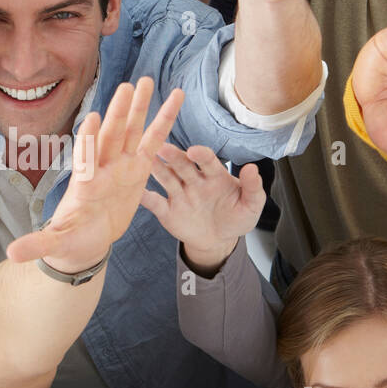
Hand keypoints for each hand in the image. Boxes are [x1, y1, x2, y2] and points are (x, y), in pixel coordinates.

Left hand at [7, 77, 184, 273]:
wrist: (86, 240)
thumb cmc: (69, 239)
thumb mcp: (54, 243)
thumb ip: (38, 244)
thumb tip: (13, 253)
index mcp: (84, 184)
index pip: (85, 158)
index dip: (87, 139)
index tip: (90, 118)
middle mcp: (102, 169)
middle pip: (111, 137)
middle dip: (119, 113)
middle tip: (127, 87)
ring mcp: (120, 166)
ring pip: (131, 132)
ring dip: (140, 108)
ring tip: (148, 80)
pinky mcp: (137, 171)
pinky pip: (153, 143)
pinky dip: (163, 121)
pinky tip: (174, 98)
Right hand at [141, 144, 264, 271]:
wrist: (219, 240)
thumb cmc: (236, 217)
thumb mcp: (251, 205)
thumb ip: (252, 188)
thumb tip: (252, 168)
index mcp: (215, 175)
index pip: (207, 161)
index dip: (201, 155)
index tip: (194, 151)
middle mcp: (194, 180)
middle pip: (182, 165)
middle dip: (173, 156)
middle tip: (162, 147)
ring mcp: (179, 194)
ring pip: (165, 178)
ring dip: (155, 168)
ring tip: (144, 159)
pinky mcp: (167, 210)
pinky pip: (153, 202)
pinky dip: (142, 196)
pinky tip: (133, 191)